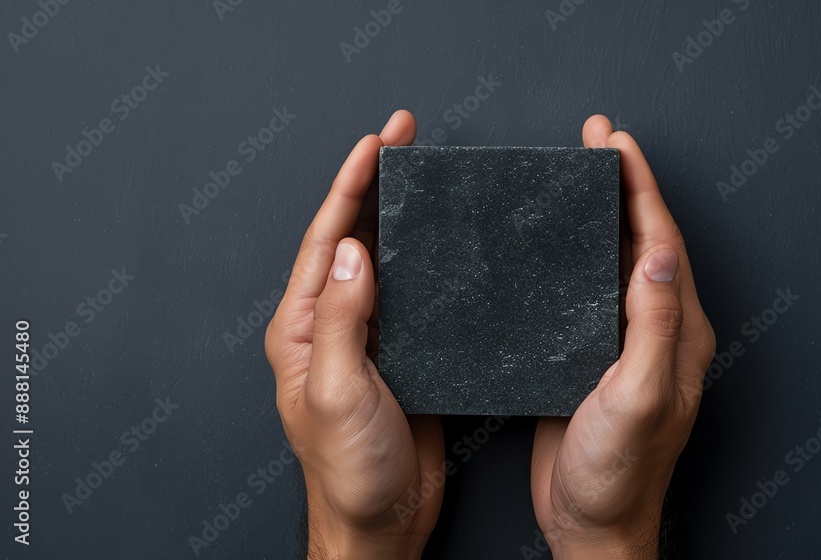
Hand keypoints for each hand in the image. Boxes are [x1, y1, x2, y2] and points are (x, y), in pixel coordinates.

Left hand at [265, 110, 443, 559]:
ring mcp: (368, 340)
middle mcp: (331, 327)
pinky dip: (428, 264)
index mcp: (303, 329)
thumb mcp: (339, 392)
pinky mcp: (402, 357)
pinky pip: (413, 297)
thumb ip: (343, 320)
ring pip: (385, 263)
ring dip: (402, 217)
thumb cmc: (348, 472)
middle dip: (375, 185)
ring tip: (426, 176)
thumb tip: (353, 251)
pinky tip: (447, 246)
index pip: (326, 240)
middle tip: (404, 138)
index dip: (351, 186)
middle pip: (353, 238)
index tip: (377, 144)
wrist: (379, 523)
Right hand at [530, 116, 715, 558]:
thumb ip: (655, 324)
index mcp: (678, 334)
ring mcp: (622, 345)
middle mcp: (656, 332)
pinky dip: (573, 258)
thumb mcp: (641, 396)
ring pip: (612, 262)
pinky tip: (551, 246)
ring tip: (575, 177)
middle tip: (596, 140)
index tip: (615, 144)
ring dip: (598, 216)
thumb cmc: (620, 474)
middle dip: (622, 186)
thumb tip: (660, 251)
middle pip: (641, 241)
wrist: (591, 526)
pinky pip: (584, 294)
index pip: (661, 242)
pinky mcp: (589, 360)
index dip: (639, 188)